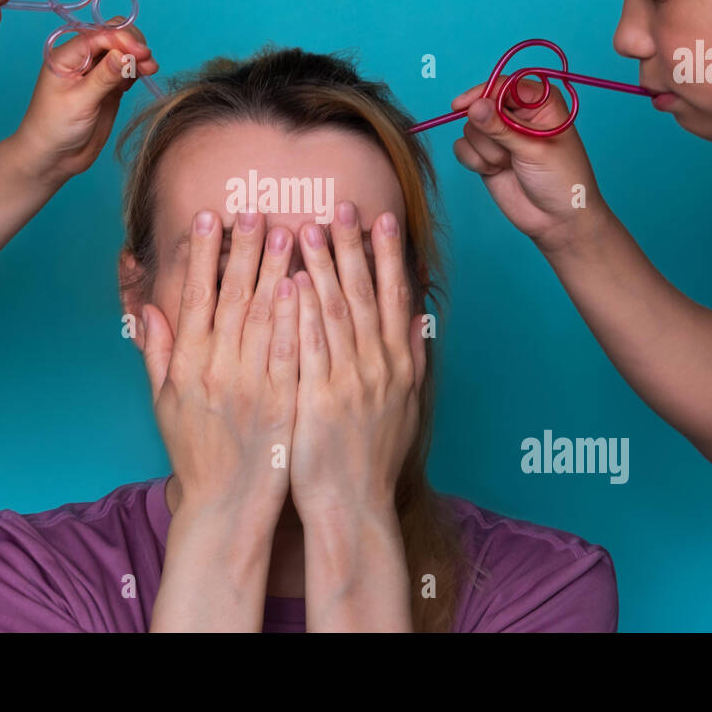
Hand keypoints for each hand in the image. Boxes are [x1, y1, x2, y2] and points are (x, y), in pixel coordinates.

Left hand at [13, 17, 158, 184]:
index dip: (121, 40)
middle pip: (112, 37)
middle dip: (132, 44)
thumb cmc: (55, 128)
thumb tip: (124, 55)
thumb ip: (103, 77)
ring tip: (151, 69)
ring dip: (138, 57)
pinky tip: (142, 76)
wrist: (54, 156)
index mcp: (66, 56)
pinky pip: (127, 70)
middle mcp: (82, 59)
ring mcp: (96, 72)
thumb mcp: (80, 102)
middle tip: (148, 62)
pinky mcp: (109, 86)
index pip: (98, 36)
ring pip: (123, 52)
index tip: (141, 53)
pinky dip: (137, 70)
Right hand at [137, 209, 298, 516]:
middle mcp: (216, 369)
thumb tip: (148, 309)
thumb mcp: (164, 403)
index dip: (202, 256)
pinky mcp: (282, 400)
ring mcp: (251, 384)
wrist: (228, 504)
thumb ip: (158, 353)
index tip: (208, 219)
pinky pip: (291, 350)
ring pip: (264, 316)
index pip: (194, 298)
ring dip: (276, 270)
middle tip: (254, 210)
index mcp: (186, 365)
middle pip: (232, 298)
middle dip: (243, 250)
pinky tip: (305, 285)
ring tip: (288, 231)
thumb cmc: (197, 452)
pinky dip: (296, 316)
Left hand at [288, 203, 425, 519]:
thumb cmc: (372, 457)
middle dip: (353, 247)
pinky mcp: (321, 398)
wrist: (355, 506)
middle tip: (341, 204)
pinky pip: (311, 345)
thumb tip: (418, 318)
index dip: (388, 256)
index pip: (396, 298)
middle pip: (367, 294)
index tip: (382, 218)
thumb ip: (409, 359)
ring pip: (338, 311)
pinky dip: (305, 311)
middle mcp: (381, 367)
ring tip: (307, 227)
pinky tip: (294, 281)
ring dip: (324, 266)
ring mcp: (352, 381)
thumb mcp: (405, 406)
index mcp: (400, 366)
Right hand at [450, 75, 607, 254]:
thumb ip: (500, 127)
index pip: (503, 86)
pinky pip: (462, 148)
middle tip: (508, 151)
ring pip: (469, 128)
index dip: (482, 93)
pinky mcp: (485, 155)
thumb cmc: (561, 179)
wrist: (556, 220)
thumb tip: (473, 107)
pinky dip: (474, 161)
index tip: (463, 106)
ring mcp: (499, 135)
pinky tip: (494, 171)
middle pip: (481, 106)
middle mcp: (517, 114)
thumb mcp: (533, 149)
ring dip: (485, 151)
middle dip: (488, 131)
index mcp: (540, 102)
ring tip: (507, 164)